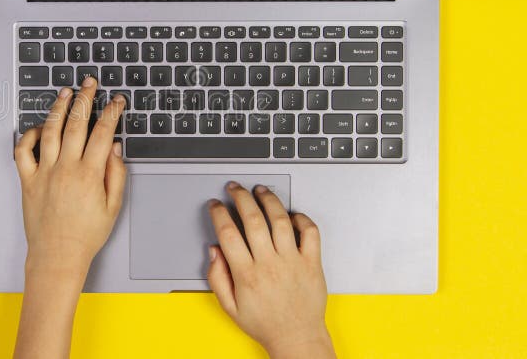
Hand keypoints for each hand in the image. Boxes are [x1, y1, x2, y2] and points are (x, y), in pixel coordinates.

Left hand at [14, 77, 126, 276]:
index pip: (103, 132)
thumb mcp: (113, 206)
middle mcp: (66, 168)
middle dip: (86, 98)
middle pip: (76, 123)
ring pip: (50, 130)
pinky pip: (23, 151)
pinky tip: (37, 127)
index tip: (117, 101)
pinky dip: (28, 135)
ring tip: (66, 93)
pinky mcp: (27, 180)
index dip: (112, 112)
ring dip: (59, 108)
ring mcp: (44, 172)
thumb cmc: (86, 235)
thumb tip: (113, 146)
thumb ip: (115, 173)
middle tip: (90, 83)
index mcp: (90, 174)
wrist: (57, 256)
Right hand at [207, 182, 335, 358]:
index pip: (228, 234)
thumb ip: (217, 277)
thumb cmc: (265, 323)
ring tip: (260, 190)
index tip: (215, 206)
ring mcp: (293, 261)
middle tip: (235, 188)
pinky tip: (291, 213)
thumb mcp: (229, 307)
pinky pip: (310, 232)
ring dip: (268, 200)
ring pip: (280, 220)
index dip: (218, 214)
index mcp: (247, 274)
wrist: (297, 338)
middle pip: (253, 219)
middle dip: (240, 197)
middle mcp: (270, 264)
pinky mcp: (312, 262)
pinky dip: (301, 218)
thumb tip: (214, 251)